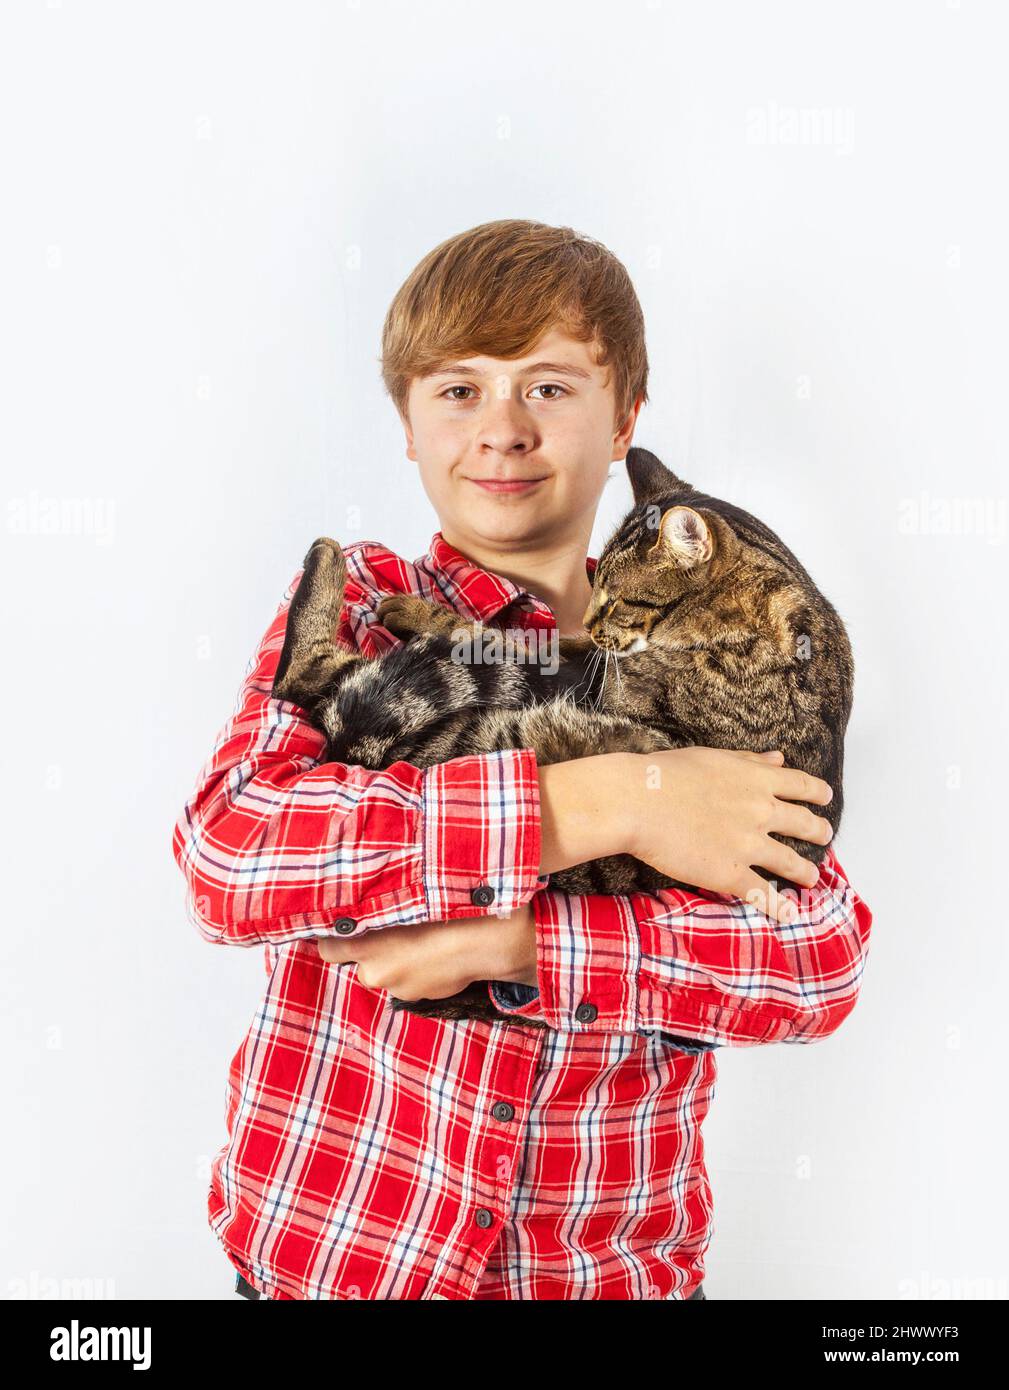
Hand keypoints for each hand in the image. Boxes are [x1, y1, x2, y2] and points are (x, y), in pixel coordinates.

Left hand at [315, 905, 536, 998]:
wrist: (485, 942)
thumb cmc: (446, 910)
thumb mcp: (406, 897)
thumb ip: (377, 903)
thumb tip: (358, 898)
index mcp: (365, 943)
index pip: (327, 947)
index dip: (333, 936)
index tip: (342, 925)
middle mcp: (374, 970)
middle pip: (357, 960)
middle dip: (368, 948)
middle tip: (388, 926)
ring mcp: (396, 986)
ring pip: (383, 971)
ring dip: (392, 960)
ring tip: (418, 939)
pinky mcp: (416, 996)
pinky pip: (405, 981)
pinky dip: (413, 970)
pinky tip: (432, 953)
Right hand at [627, 748, 832, 920]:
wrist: (639, 802)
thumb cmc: (666, 774)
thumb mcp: (713, 757)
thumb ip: (748, 760)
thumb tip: (777, 758)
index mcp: (757, 780)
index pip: (801, 785)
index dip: (817, 793)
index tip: (825, 798)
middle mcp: (761, 811)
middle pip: (804, 823)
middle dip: (819, 832)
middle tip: (825, 837)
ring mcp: (749, 844)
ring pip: (791, 862)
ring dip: (806, 872)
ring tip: (812, 878)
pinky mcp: (731, 873)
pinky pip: (763, 894)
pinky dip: (780, 907)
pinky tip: (789, 914)